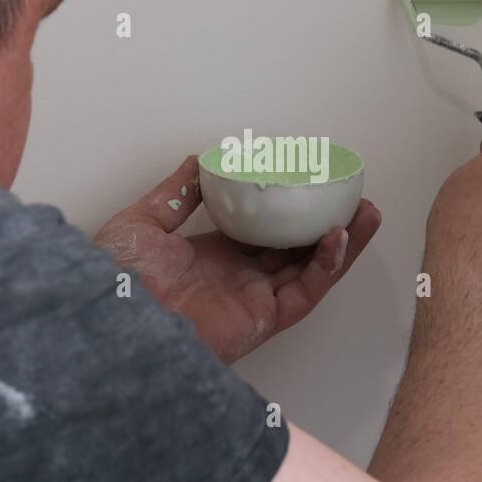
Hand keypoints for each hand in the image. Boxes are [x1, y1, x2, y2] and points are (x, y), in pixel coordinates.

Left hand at [94, 156, 381, 362]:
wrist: (113, 319)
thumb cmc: (117, 279)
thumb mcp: (143, 222)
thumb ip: (175, 194)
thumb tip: (197, 160)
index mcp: (212, 257)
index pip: (263, 231)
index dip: (290, 211)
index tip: (312, 185)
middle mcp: (238, 279)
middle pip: (297, 250)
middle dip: (329, 226)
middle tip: (354, 198)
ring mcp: (252, 300)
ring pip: (311, 270)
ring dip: (342, 244)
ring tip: (367, 213)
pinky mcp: (262, 320)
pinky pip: (303, 292)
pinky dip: (325, 266)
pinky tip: (337, 237)